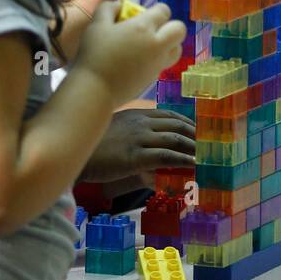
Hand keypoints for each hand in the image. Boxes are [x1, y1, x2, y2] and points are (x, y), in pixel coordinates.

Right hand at [75, 1, 186, 105]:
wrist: (96, 90)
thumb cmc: (94, 54)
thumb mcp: (96, 24)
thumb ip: (109, 8)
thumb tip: (120, 6)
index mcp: (144, 28)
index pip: (164, 11)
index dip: (156, 10)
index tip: (142, 15)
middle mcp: (157, 44)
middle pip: (179, 30)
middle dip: (170, 26)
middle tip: (152, 30)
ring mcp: (158, 63)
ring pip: (177, 49)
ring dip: (168, 44)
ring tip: (149, 45)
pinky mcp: (154, 78)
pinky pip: (164, 63)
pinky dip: (157, 59)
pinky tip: (138, 61)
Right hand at [77, 108, 196, 182]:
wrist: (70, 149)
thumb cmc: (90, 144)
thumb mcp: (114, 132)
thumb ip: (131, 135)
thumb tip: (143, 149)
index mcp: (136, 114)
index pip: (169, 115)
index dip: (187, 124)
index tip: (199, 132)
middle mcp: (141, 122)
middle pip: (177, 125)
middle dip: (195, 136)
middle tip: (210, 146)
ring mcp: (139, 138)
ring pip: (175, 139)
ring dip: (194, 148)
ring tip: (207, 157)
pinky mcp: (135, 155)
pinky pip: (166, 156)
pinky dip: (183, 160)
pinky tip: (193, 165)